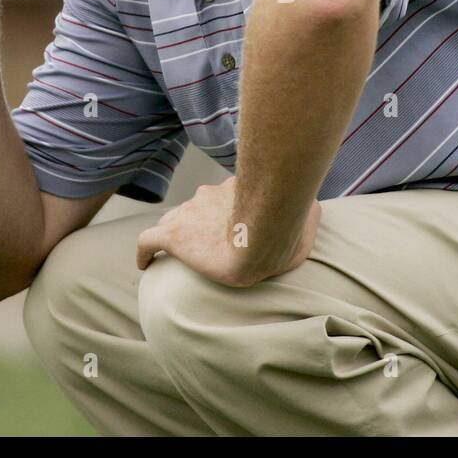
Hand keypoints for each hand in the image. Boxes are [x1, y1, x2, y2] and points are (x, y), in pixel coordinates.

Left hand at [135, 177, 321, 287]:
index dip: (220, 213)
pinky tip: (144, 265)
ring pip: (172, 222)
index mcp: (235, 192)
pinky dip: (144, 252)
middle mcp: (208, 198)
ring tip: (179, 258)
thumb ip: (305, 212)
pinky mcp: (174, 237)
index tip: (225, 227)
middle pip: (194, 209)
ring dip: (177, 236)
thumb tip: (314, 209)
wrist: (262, 240)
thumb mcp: (308, 215)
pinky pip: (147, 241)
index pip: (220, 198)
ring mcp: (189, 215)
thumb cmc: (288, 228)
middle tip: (204, 245)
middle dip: (196, 223)